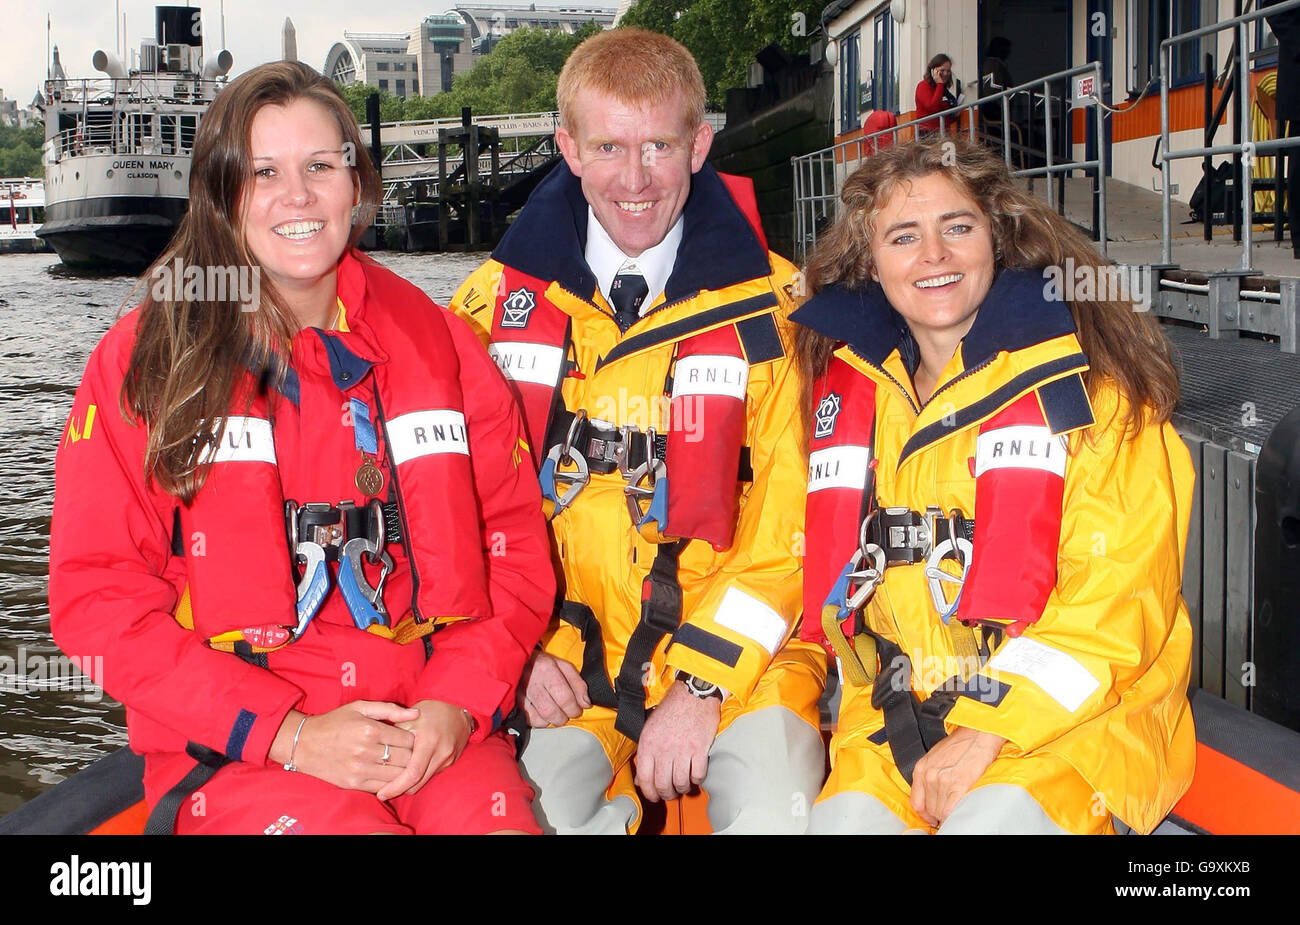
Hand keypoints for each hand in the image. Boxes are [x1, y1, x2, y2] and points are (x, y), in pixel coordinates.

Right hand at [270, 701, 418, 792]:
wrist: (304, 744)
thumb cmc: (335, 722)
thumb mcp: (360, 707)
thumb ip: (390, 709)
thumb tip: (416, 713)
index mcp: (370, 729)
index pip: (408, 740)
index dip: (412, 738)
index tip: (408, 737)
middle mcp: (366, 751)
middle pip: (406, 758)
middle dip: (411, 754)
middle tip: (406, 750)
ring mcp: (360, 770)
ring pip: (398, 775)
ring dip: (403, 769)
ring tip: (398, 761)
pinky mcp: (354, 784)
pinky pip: (383, 787)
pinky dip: (390, 782)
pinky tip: (387, 772)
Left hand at [376, 699, 473, 800]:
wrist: (458, 706)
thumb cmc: (430, 709)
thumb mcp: (410, 717)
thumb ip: (395, 736)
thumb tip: (377, 756)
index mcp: (429, 741)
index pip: (412, 774)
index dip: (395, 787)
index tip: (381, 794)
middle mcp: (441, 754)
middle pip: (417, 784)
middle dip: (399, 789)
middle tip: (383, 790)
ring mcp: (448, 760)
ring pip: (423, 782)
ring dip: (409, 783)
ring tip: (393, 779)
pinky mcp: (450, 763)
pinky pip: (430, 776)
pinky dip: (419, 776)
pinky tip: (408, 770)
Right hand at [520, 651, 589, 726]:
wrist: (518, 660)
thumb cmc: (543, 663)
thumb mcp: (563, 666)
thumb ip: (577, 683)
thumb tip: (586, 703)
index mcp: (546, 668)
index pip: (564, 697)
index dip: (574, 708)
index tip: (577, 710)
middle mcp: (532, 682)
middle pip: (551, 711)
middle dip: (563, 717)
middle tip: (567, 714)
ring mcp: (520, 693)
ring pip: (539, 718)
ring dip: (552, 720)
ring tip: (556, 714)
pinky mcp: (514, 702)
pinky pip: (529, 720)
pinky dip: (539, 721)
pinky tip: (543, 714)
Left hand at [634, 681, 720, 802]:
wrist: (693, 694)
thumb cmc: (672, 708)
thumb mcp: (650, 727)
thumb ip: (645, 753)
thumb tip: (642, 778)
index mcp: (648, 743)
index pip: (645, 778)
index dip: (649, 792)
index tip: (654, 796)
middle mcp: (664, 749)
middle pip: (663, 785)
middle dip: (667, 794)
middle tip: (671, 793)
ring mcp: (682, 750)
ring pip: (681, 783)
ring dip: (683, 788)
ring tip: (684, 786)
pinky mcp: (700, 749)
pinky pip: (698, 775)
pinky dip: (697, 779)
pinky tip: (696, 776)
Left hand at [908, 726, 1005, 826]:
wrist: (978, 734)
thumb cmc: (961, 743)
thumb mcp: (936, 757)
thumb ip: (931, 775)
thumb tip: (933, 795)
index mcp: (921, 768)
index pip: (916, 802)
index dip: (925, 814)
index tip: (932, 817)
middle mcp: (928, 775)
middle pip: (930, 809)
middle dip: (939, 814)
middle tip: (948, 812)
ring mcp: (942, 781)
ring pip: (941, 812)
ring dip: (948, 815)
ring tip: (956, 810)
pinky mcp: (958, 785)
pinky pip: (951, 810)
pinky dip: (954, 815)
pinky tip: (959, 812)